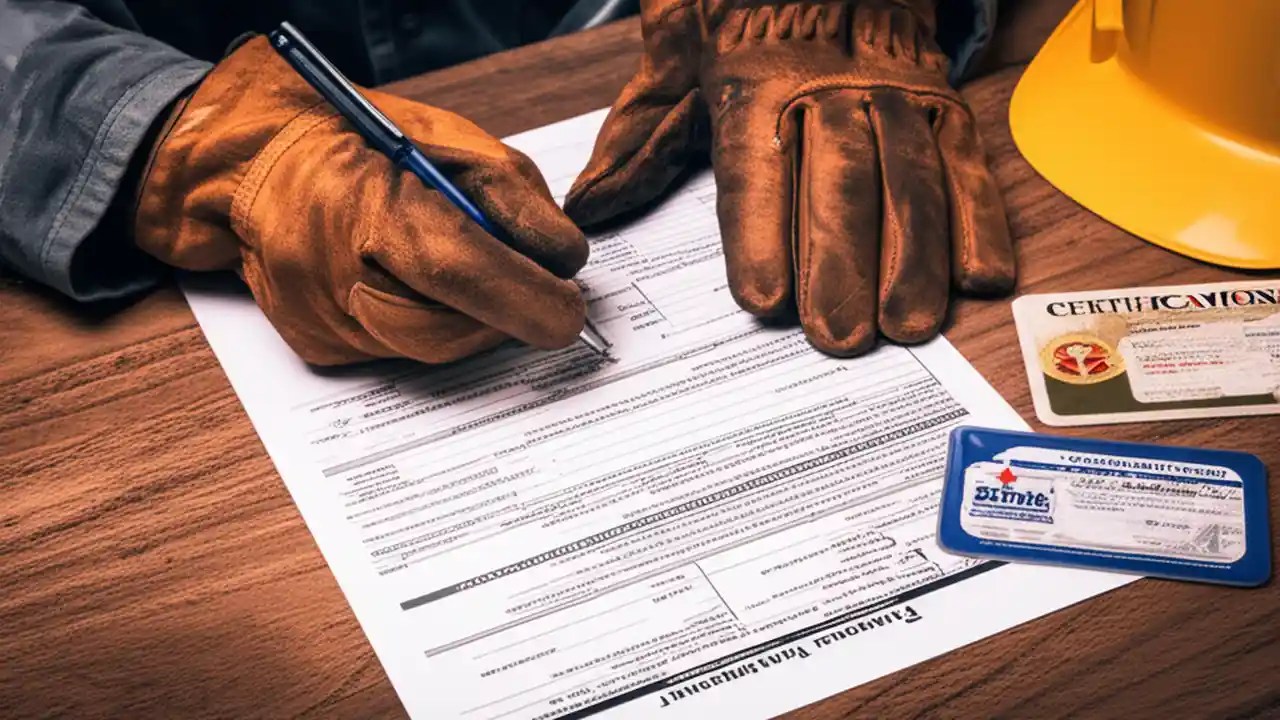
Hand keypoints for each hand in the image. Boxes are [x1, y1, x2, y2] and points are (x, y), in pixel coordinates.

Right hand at [133, 37, 587, 365]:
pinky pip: (400, 356)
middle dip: (504, 315)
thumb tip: (563, 260)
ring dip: (472, 323)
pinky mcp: (320, 350)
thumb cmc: (360, 144)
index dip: (526, 298)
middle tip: (534, 294)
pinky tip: (420, 290)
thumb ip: (513, 200)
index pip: (462, 271)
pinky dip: (430, 327)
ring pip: (431, 352)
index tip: (571, 310)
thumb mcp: (451, 143)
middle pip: (450, 330)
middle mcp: (336, 277)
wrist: (260, 167)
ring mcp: (322, 322)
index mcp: (370, 208)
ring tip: (474, 279)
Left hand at [565, 0, 1014, 355]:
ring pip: (906, 174)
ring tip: (908, 324)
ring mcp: (891, 93)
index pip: (755, 169)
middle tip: (839, 336)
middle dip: (840, 262)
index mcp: (753, 86)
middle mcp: (828, 88)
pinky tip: (978, 276)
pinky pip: (963, 158)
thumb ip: (643, 141)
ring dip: (913, 255)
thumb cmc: (742, 23)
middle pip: (837, 180)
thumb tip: (591, 205)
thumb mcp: (678, 65)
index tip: (762, 299)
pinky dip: (977, 217)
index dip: (762, 236)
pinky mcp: (940, 100)